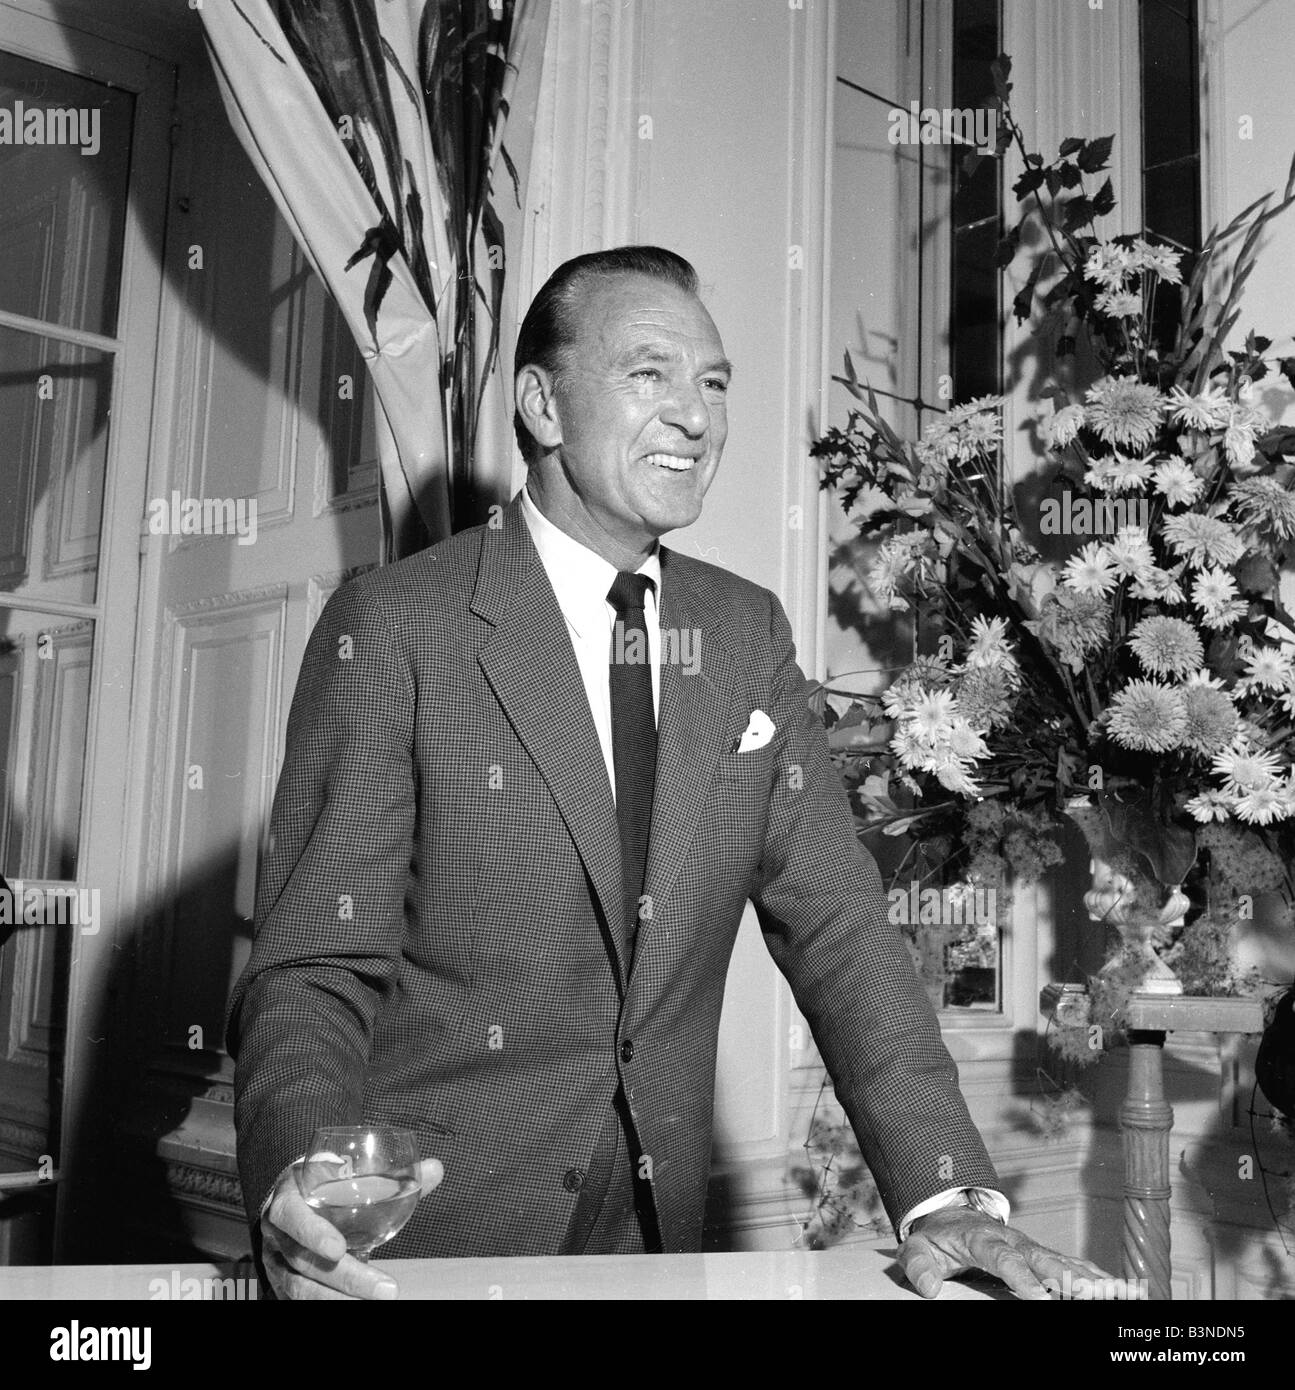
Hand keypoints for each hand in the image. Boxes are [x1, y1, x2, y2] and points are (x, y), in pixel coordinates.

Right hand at [261, 1156, 443, 1299]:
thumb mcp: (343, 1175)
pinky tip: (357, 1305)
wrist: (291, 1200)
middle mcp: (276, 1234)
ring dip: (339, 1298)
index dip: (312, 1232)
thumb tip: (436, 1168)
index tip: (339, 1249)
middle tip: (386, 1290)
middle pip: (303, 1262)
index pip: (290, 1215)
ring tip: (381, 1299)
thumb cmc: (322, 1187)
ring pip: (301, 1288)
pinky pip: (301, 1298)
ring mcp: (276, 1263)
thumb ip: (390, 1176)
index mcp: (286, 1198)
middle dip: (346, 1279)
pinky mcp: (283, 1283)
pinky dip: (330, 1301)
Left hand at [897, 1207, 1114, 1300]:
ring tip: (1124, 1293)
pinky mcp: (1043, 1255)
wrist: (951, 1215)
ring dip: (1095, 1278)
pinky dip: (1100, 1277)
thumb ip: (918, 1266)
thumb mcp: (917, 1248)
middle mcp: (1013, 1240)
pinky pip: (1074, 1265)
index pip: (1001, 1257)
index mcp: (981, 1238)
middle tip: (1095, 1295)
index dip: (1020, 1277)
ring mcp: (1031, 1246)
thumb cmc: (936, 1239)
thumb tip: (928, 1288)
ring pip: (1066, 1262)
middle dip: (1070, 1277)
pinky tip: (1124, 1290)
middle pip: (1044, 1259)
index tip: (1038, 1298)